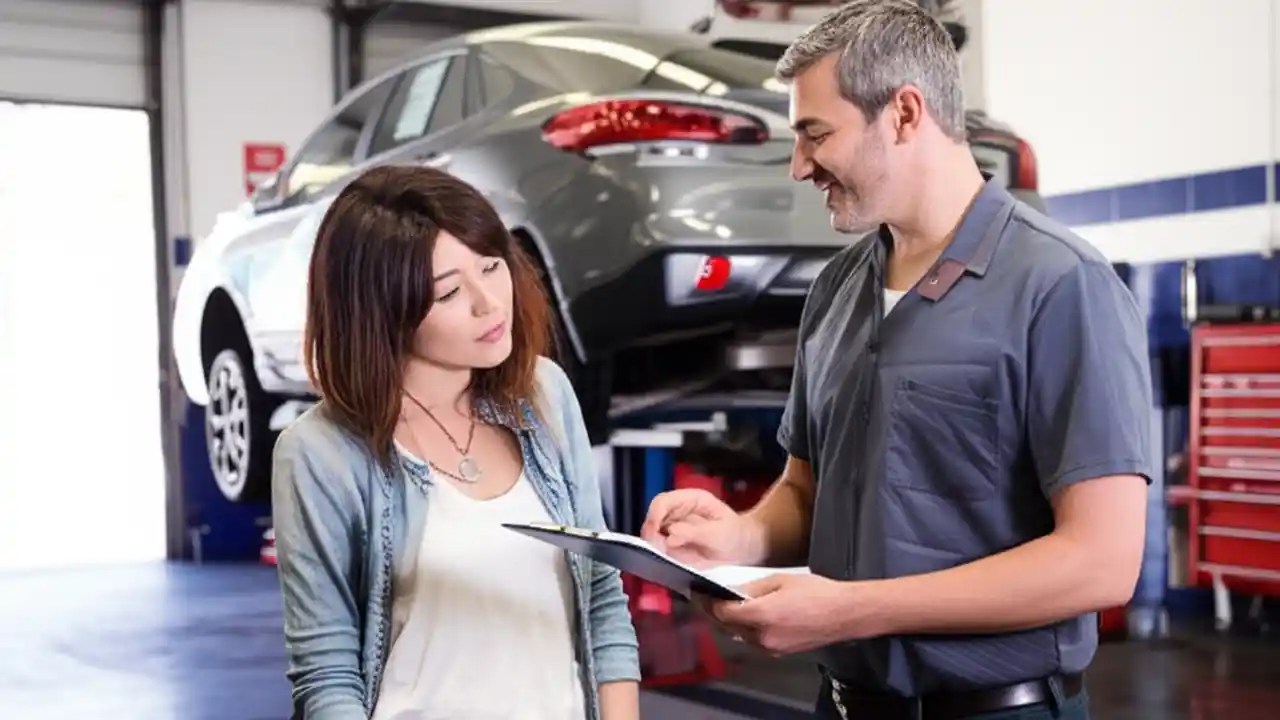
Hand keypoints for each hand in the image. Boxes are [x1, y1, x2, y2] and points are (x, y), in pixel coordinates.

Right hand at [640, 489, 754, 567]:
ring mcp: (673, 529)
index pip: (662, 502)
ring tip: (669, 558)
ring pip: (652, 537)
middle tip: (659, 551)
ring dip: (656, 548)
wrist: (743, 550)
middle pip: (652, 519)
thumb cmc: (735, 535)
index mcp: (690, 500)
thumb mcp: (721, 533)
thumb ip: (695, 533)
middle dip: (652, 536)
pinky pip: (660, 551)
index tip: (654, 534)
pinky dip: (661, 557)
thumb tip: (671, 534)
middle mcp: (678, 512)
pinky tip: (672, 562)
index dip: (654, 516)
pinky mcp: (673, 546)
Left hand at [704, 573, 883, 655]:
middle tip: (705, 596)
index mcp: (762, 615)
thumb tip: (733, 590)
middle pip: (727, 626)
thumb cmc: (817, 592)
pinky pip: (754, 640)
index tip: (698, 591)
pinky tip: (747, 615)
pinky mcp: (780, 652)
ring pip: (739, 635)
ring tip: (724, 604)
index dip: (708, 602)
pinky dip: (745, 628)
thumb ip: (753, 587)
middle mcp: (762, 636)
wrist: (845, 614)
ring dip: (729, 621)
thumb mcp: (781, 580)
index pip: (723, 612)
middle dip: (714, 612)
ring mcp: (771, 647)